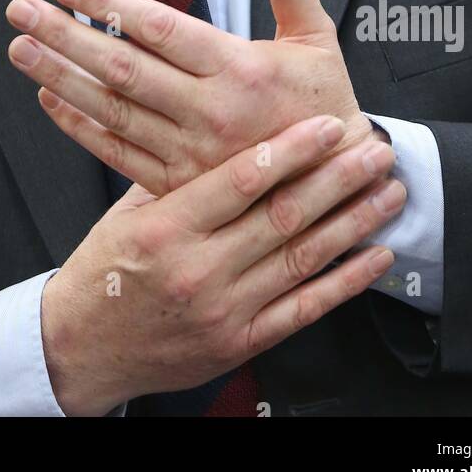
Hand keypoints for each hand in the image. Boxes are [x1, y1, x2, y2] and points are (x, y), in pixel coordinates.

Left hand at [6, 0, 373, 194]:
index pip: (159, 28)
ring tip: (19, 49)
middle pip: (123, 68)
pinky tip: (49, 99)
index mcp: (240, 67)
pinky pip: (119, 154)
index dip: (108, 5)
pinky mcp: (180, 185)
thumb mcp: (317, 37)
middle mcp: (210, 111)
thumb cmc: (326, 103)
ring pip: (112, 110)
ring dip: (60, 77)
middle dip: (65, 36)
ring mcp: (191, 153)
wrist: (339, 189)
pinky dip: (80, 127)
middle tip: (20, 9)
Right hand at [40, 113, 400, 414]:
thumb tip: (226, 124)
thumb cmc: (107, 270)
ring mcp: (226, 310)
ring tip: (387, 193)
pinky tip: (375, 258)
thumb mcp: (129, 211)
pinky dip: (346, 282)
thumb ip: (179, 174)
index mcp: (168, 228)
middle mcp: (200, 269)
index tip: (327, 125)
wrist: (84, 346)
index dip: (291, 150)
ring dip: (353, 222)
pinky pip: (305, 309)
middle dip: (338, 178)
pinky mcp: (242, 341)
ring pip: (303, 259)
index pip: (241, 180)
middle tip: (375, 150)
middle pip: (284, 216)